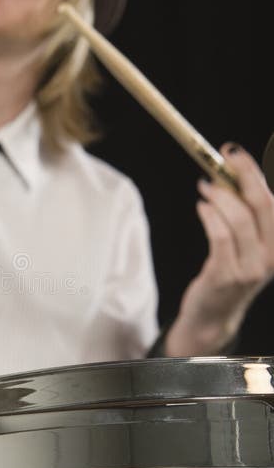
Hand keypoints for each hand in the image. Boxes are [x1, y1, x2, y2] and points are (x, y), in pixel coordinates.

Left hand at [166, 143, 273, 355]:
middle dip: (241, 175)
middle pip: (262, 204)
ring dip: (219, 195)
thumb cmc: (229, 270)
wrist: (213, 314)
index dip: (254, 172)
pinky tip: (202, 206)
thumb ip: (246, 213)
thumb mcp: (247, 243)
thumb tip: (230, 172)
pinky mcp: (225, 276)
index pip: (273, 201)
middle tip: (221, 157)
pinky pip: (220, 237)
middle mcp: (272, 256)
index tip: (234, 153)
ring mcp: (250, 268)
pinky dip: (210, 215)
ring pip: (239, 219)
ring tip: (205, 186)